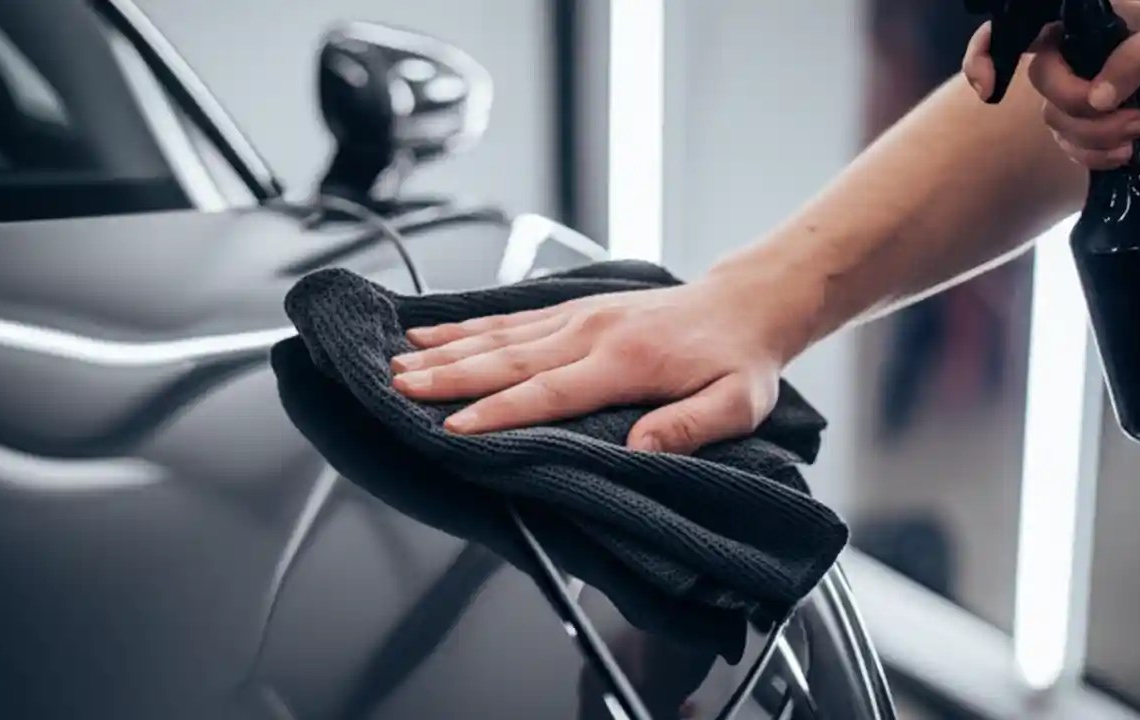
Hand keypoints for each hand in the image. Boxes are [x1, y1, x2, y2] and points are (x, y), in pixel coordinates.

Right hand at [390, 267, 816, 454]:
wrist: (741, 305)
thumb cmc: (736, 362)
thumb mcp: (735, 404)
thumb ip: (690, 426)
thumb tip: (641, 447)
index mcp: (625, 361)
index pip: (550, 392)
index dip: (499, 411)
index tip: (455, 427)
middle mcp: (592, 333)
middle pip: (508, 358)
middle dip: (449, 376)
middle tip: (399, 389)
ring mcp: (578, 317)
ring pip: (500, 335)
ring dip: (445, 350)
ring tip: (398, 362)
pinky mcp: (572, 310)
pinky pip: (509, 317)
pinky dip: (466, 325)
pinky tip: (431, 331)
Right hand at [963, 2, 1139, 169]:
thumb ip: (1137, 57)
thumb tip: (1098, 98)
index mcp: (1083, 26)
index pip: (1016, 30)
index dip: (985, 55)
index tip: (989, 87)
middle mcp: (1073, 60)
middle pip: (1041, 86)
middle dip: (1080, 107)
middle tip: (1130, 111)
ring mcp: (1079, 99)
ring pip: (1057, 125)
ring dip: (1099, 135)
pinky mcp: (1091, 134)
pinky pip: (1073, 152)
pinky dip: (1098, 157)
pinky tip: (1130, 152)